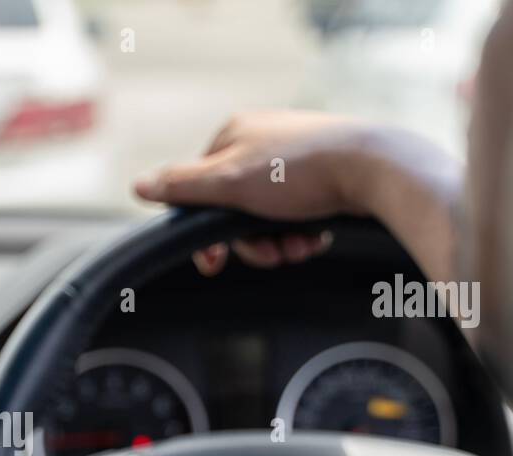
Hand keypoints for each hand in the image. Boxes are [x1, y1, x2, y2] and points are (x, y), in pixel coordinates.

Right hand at [133, 110, 461, 282]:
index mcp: (234, 135)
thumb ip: (182, 186)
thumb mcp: (229, 182)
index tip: (215, 262)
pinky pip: (296, 216)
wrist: (373, 170)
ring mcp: (293, 160)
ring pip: (267, 218)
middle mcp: (262, 142)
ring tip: (297, 247)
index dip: (207, 232)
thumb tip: (139, 186)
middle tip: (271, 255)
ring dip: (279, 243)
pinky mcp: (322, 177)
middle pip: (234, 210)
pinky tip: (314, 238)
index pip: (200, 191)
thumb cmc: (300, 172)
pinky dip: (302, 234)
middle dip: (252, 241)